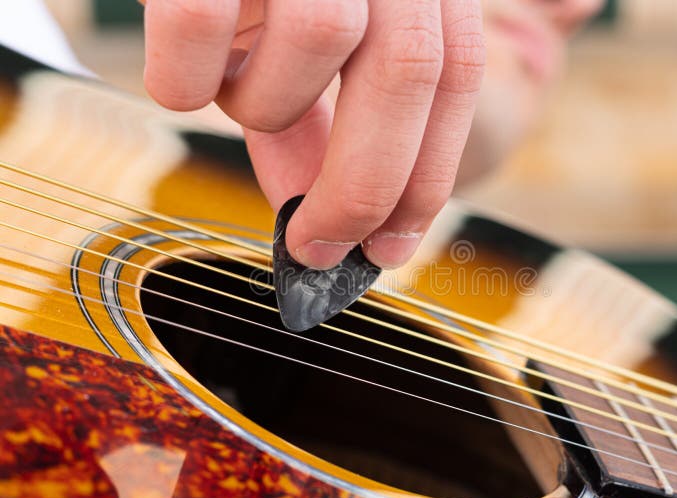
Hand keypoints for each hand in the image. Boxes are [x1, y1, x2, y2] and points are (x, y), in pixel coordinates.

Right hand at [142, 0, 484, 269]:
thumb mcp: (308, 42)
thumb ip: (327, 121)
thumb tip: (314, 212)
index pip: (456, 75)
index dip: (428, 172)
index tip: (390, 249)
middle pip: (407, 67)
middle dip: (364, 186)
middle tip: (319, 248)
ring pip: (314, 42)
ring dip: (264, 105)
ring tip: (232, 82)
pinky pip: (199, 28)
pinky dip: (184, 77)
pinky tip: (180, 67)